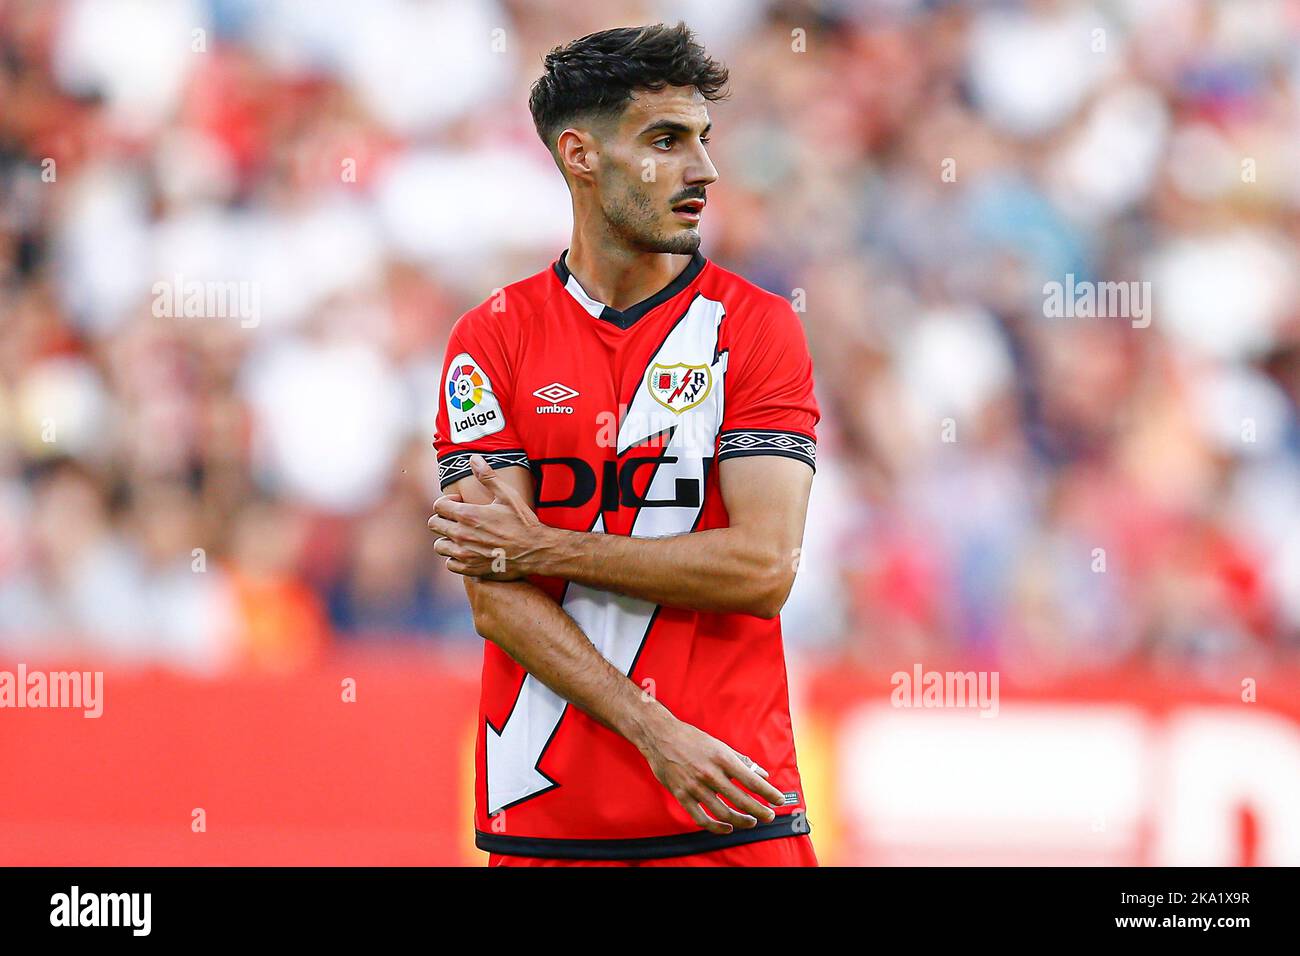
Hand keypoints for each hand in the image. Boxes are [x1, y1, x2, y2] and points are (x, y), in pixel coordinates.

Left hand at [428, 455, 545, 578]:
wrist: (536, 550)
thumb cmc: (522, 522)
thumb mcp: (507, 495)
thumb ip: (487, 476)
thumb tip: (473, 458)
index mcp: (468, 514)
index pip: (437, 506)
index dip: (446, 502)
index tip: (459, 503)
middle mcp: (462, 535)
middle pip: (434, 524)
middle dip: (444, 519)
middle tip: (459, 519)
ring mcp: (465, 554)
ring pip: (439, 545)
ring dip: (447, 539)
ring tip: (462, 536)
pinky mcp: (471, 569)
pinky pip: (449, 564)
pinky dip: (455, 558)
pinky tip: (468, 552)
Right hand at [636, 711, 786, 834]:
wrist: (660, 736)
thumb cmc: (691, 738)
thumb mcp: (719, 745)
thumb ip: (741, 761)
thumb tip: (761, 774)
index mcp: (722, 758)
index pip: (751, 781)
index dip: (768, 793)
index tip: (779, 800)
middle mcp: (710, 774)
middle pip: (741, 800)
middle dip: (760, 811)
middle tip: (769, 816)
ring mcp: (695, 787)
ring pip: (724, 812)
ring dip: (741, 821)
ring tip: (751, 822)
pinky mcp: (682, 795)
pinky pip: (701, 818)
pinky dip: (716, 827)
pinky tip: (727, 828)